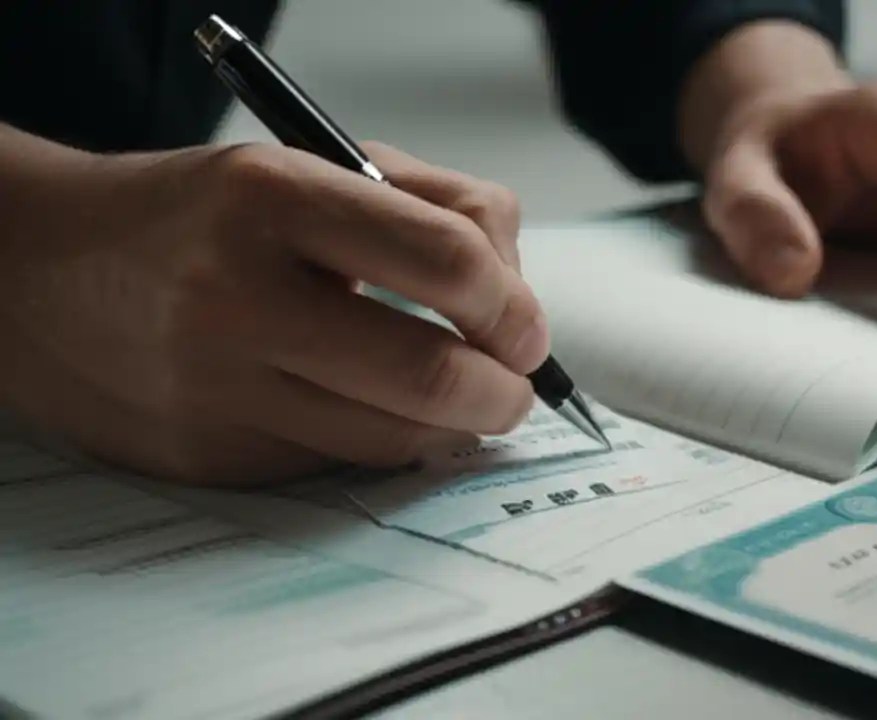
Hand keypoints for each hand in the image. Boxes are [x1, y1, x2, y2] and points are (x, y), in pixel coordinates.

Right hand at [0, 135, 544, 483]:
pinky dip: (376, 441)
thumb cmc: (206, 214)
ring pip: (393, 439)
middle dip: (506, 393)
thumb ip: (437, 205)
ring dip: (455, 428)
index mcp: (272, 196)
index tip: (526, 328)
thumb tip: (520, 298)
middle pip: (433, 376)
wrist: (43, 271)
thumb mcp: (314, 164)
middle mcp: (236, 294)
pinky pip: (335, 465)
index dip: (514, 306)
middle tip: (514, 386)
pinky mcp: (205, 455)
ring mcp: (216, 387)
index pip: (448, 263)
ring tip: (459, 400)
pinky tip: (369, 410)